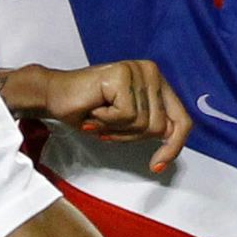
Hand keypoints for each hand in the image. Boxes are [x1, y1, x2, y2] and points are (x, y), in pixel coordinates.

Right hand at [2, 62, 190, 173]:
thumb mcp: (127, 125)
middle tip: (107, 126)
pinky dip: (107, 122)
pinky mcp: (123, 76)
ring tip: (99, 117)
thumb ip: (151, 127)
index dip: (174, 146)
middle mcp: (151, 72)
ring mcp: (138, 71)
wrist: (55, 97)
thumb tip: (172, 137)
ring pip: (143, 123)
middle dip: (130, 136)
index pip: (182, 119)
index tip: (158, 166)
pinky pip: (126, 116)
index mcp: (156, 82)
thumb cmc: (88, 111)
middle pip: (160, 127)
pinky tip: (95, 111)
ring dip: (116, 129)